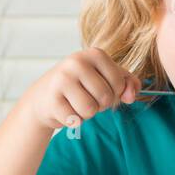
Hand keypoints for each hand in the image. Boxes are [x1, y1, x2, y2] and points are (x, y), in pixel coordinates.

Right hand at [22, 47, 140, 131]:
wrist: (44, 96)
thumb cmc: (81, 86)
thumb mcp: (107, 78)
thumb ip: (128, 84)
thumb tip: (130, 96)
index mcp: (95, 54)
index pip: (119, 83)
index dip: (114, 93)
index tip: (100, 88)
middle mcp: (77, 62)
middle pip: (106, 97)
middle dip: (100, 105)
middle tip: (86, 97)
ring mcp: (62, 79)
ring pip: (90, 110)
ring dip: (87, 114)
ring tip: (76, 103)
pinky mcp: (52, 99)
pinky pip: (74, 120)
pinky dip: (73, 120)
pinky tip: (65, 109)